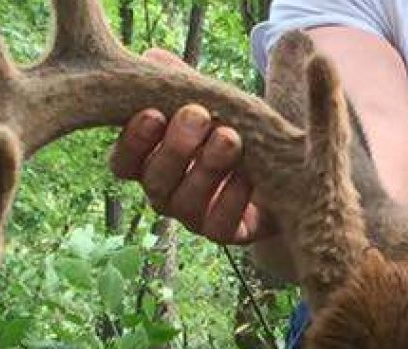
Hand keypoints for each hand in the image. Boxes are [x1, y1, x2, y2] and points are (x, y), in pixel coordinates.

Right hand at [109, 49, 275, 244]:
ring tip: (229, 138)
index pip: (124, 161)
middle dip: (176, 148)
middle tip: (200, 115)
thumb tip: (153, 56)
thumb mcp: (214, 103)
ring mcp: (194, 218)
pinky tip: (248, 176)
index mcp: (152, 163)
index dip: (133, 141)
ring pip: (185, 205)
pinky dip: (233, 200)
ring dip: (206, 169)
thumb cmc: (236, 130)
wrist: (283, 171)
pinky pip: (220, 227)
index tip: (154, 113)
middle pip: (155, 182)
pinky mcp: (226, 233)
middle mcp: (167, 194)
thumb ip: (184, 84)